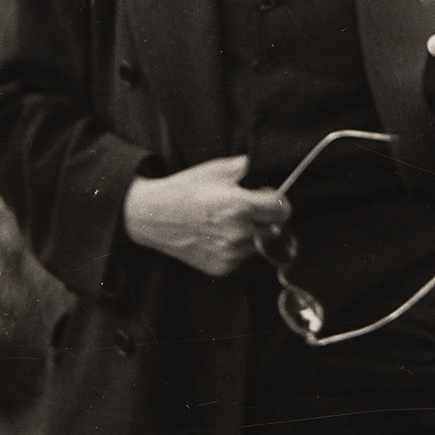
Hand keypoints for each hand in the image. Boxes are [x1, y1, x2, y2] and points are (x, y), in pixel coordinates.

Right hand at [122, 155, 289, 276]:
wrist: (152, 216)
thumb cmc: (185, 189)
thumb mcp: (217, 169)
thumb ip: (248, 167)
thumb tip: (268, 166)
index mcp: (241, 206)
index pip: (283, 209)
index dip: (277, 200)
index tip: (265, 197)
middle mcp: (239, 233)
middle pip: (275, 228)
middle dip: (266, 217)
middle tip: (247, 208)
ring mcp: (231, 254)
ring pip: (260, 244)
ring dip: (254, 234)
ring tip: (229, 222)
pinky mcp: (222, 267)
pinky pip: (244, 258)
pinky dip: (239, 248)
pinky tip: (219, 235)